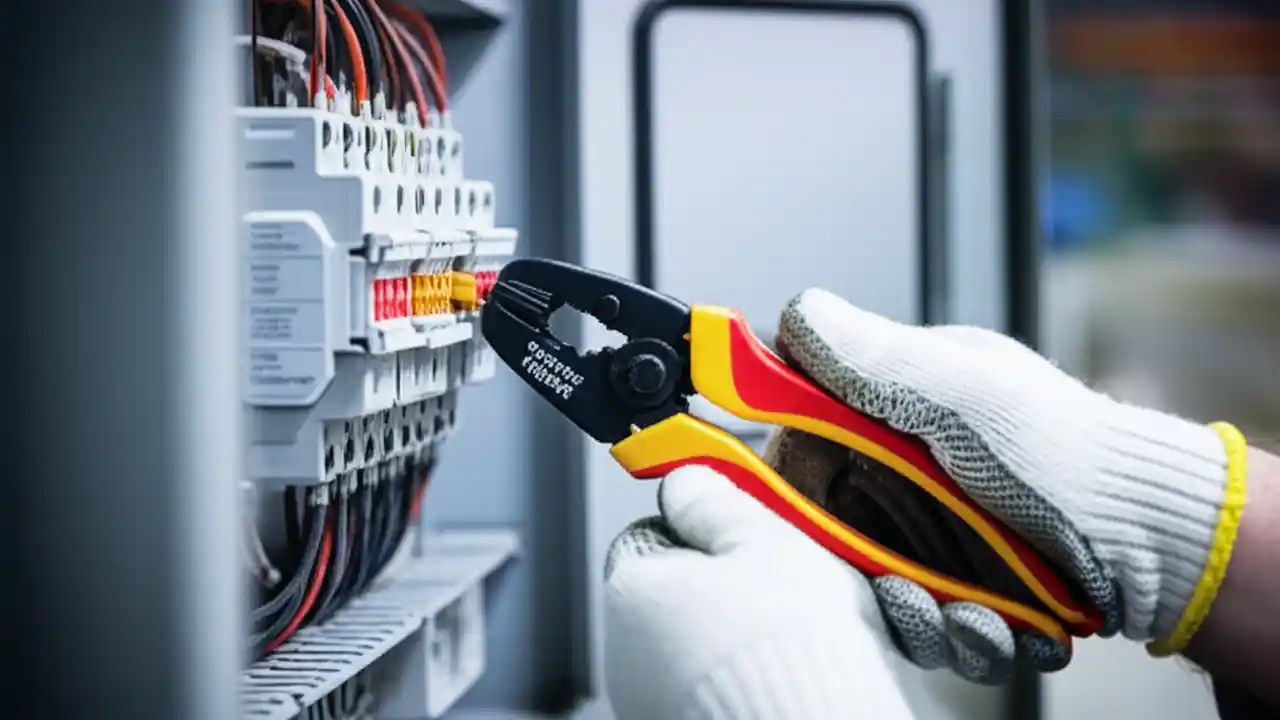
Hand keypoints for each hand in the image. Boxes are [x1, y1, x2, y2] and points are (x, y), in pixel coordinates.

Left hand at [603, 466, 919, 719]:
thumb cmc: (786, 644)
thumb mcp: (761, 537)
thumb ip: (713, 500)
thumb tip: (686, 478)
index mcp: (632, 588)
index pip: (654, 532)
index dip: (706, 527)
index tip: (744, 528)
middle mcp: (626, 649)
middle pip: (677, 589)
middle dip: (727, 581)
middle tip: (780, 579)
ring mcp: (651, 695)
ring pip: (699, 639)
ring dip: (737, 630)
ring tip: (793, 632)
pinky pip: (715, 680)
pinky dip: (746, 672)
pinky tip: (788, 670)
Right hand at [770, 288, 1241, 678]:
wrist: (1154, 539)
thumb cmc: (1068, 454)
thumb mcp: (966, 395)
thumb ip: (874, 359)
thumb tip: (794, 315)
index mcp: (897, 409)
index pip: (806, 447)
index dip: (794, 486)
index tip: (801, 519)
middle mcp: (908, 473)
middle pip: (836, 534)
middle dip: (866, 573)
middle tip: (909, 591)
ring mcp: (936, 535)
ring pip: (882, 591)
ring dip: (922, 618)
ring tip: (975, 617)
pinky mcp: (964, 590)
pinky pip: (933, 630)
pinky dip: (964, 640)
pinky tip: (1004, 627)